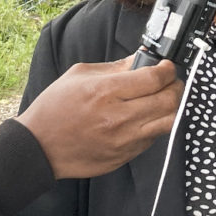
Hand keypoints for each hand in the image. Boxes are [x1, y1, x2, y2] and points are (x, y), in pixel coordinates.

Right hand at [17, 57, 180, 178]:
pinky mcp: (124, 156)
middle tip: (171, 82)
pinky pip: (153, 139)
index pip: (154, 78)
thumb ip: (114, 67)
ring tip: (163, 100)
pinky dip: (155, 125)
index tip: (167, 66)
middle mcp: (118, 117)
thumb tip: (140, 59)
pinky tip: (145, 118)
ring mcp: (123, 140)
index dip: (167, 69)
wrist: (39, 146)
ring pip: (168, 122)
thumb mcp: (79, 75)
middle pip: (168, 100)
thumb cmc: (55, 108)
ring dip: (172, 108)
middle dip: (176, 87)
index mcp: (106, 92)